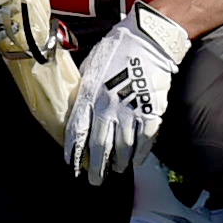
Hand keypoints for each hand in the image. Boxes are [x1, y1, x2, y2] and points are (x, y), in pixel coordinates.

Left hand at [65, 3, 185, 182]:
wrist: (147, 40)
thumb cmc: (116, 50)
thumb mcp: (90, 67)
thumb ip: (84, 89)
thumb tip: (78, 105)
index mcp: (89, 95)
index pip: (77, 130)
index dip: (74, 150)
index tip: (71, 165)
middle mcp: (107, 107)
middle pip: (100, 145)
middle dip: (96, 167)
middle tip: (94, 181)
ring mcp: (130, 111)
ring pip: (123, 147)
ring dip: (119, 162)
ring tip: (117, 170)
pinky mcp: (151, 112)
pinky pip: (145, 140)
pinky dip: (142, 153)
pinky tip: (138, 161)